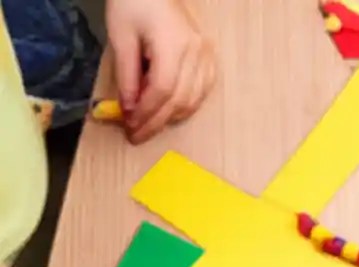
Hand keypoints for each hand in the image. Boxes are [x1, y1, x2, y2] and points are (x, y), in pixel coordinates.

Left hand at [106, 0, 216, 142]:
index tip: (131, 127)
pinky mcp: (209, 57)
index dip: (147, 112)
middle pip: (180, 98)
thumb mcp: (121, 37)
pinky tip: (170, 109)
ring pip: (194, 99)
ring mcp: (206, 55)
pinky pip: (203, 90)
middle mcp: (196, 52)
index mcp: (173, 44)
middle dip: (157, 121)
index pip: (163, 89)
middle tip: (138, 134)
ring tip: (150, 122)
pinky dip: (187, 104)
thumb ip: (127, 75)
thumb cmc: (133, 5)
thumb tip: (128, 109)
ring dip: (172, 116)